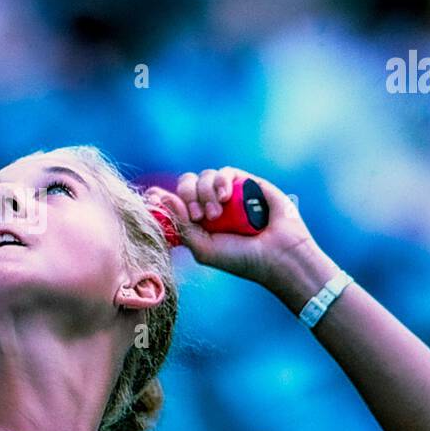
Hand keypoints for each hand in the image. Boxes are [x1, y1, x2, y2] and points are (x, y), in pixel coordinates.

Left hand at [144, 166, 335, 296]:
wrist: (278, 255)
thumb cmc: (240, 258)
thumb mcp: (203, 249)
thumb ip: (181, 225)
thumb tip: (161, 197)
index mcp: (197, 222)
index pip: (174, 201)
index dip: (161, 197)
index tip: (151, 198)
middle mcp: (211, 204)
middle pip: (187, 184)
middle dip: (188, 197)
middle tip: (200, 216)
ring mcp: (229, 193)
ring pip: (203, 176)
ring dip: (205, 192)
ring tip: (217, 213)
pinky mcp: (247, 183)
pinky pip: (225, 172)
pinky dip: (221, 182)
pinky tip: (225, 197)